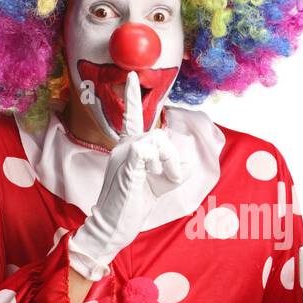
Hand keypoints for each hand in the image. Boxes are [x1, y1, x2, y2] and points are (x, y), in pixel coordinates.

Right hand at [68, 73, 188, 279]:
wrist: (113, 227)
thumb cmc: (132, 206)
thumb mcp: (161, 185)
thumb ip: (175, 169)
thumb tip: (189, 159)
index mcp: (127, 148)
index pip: (130, 117)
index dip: (131, 95)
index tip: (130, 75)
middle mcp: (123, 146)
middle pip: (158, 133)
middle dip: (172, 158)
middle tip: (172, 179)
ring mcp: (122, 153)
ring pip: (158, 139)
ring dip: (170, 162)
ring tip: (165, 181)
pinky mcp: (126, 164)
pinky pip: (151, 150)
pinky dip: (164, 165)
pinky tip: (157, 178)